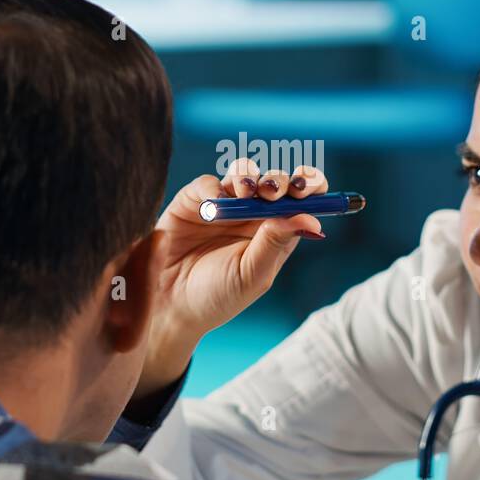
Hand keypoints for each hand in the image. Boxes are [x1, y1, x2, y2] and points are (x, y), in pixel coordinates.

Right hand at [136, 158, 330, 398]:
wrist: (167, 305)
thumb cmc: (215, 297)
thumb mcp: (252, 274)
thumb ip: (276, 243)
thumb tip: (312, 219)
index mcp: (274, 233)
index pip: (301, 202)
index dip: (310, 187)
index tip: (311, 186)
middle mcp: (252, 215)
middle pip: (275, 182)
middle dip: (279, 180)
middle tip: (274, 191)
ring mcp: (223, 205)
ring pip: (244, 173)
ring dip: (249, 176)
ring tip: (247, 191)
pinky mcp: (193, 200)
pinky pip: (208, 182)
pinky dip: (214, 187)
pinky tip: (213, 204)